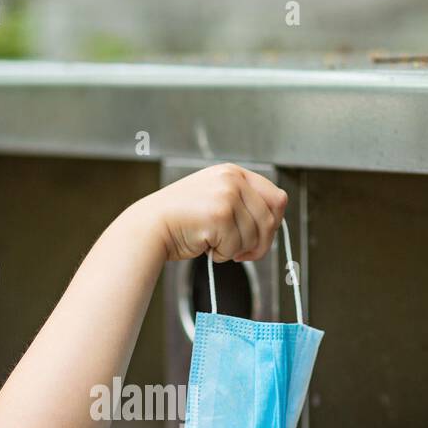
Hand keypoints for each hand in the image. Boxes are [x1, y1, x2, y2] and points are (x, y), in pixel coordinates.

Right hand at [134, 162, 287, 263]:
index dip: (273, 223)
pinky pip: (236, 247)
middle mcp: (233, 180)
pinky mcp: (220, 215)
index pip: (276, 198)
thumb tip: (271, 223)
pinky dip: (222, 255)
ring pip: (254, 236)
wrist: (151, 226)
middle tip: (243, 253)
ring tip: (215, 244)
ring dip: (237, 250)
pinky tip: (206, 246)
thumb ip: (242, 203)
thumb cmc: (181, 218)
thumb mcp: (215, 198)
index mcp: (234, 173)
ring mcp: (227, 196)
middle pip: (270, 219)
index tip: (260, 237)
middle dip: (260, 243)